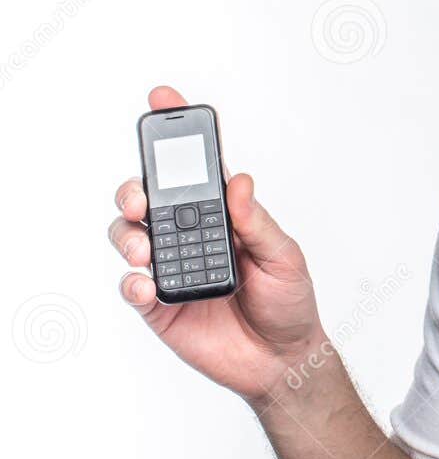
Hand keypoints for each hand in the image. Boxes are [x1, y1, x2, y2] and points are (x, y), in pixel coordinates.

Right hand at [109, 85, 326, 404]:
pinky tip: (147, 284)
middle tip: (141, 198)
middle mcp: (190, 236)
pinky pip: (132, 286)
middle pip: (147, 199)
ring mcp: (171, 267)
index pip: (195, 170)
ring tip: (146, 248)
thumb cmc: (290, 303)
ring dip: (129, 235)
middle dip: (134, 190)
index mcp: (223, 216)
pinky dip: (132, 282)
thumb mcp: (285, 257)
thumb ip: (258, 223)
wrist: (283, 360)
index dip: (177, 135)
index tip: (163, 99)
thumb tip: (240, 182)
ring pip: (129, 237)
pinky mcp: (158, 305)